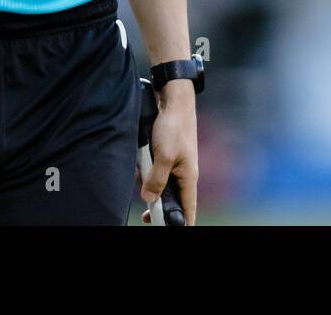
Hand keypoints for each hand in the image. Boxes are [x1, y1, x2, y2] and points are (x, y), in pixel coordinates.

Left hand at [137, 80, 197, 224]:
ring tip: (143, 178)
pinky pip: (155, 170)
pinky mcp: (165, 154)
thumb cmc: (174, 125)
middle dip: (159, 205)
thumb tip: (149, 198)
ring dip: (150, 184)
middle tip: (147, 216)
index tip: (172, 230)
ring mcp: (174, 163)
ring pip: (161, 183)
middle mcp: (183, 172)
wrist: (172, 99)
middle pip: (172, 198)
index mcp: (189, 176)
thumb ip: (157, 178)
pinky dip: (147, 170)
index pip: (189, 208)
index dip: (183, 222)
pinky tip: (141, 162)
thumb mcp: (164, 155)